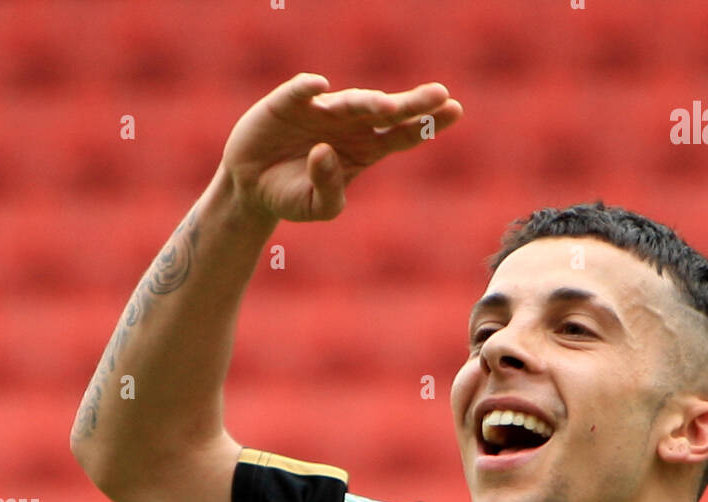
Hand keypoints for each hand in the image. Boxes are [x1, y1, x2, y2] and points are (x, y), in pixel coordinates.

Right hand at [221, 71, 462, 222]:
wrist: (252, 188)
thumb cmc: (291, 196)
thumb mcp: (315, 208)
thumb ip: (329, 188)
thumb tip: (324, 151)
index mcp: (366, 148)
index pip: (403, 133)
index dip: (427, 123)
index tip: (455, 109)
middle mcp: (349, 124)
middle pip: (387, 111)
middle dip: (413, 102)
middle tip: (439, 94)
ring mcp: (321, 109)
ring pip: (349, 101)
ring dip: (367, 102)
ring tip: (385, 108)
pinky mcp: (288, 102)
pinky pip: (300, 90)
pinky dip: (307, 88)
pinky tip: (319, 87)